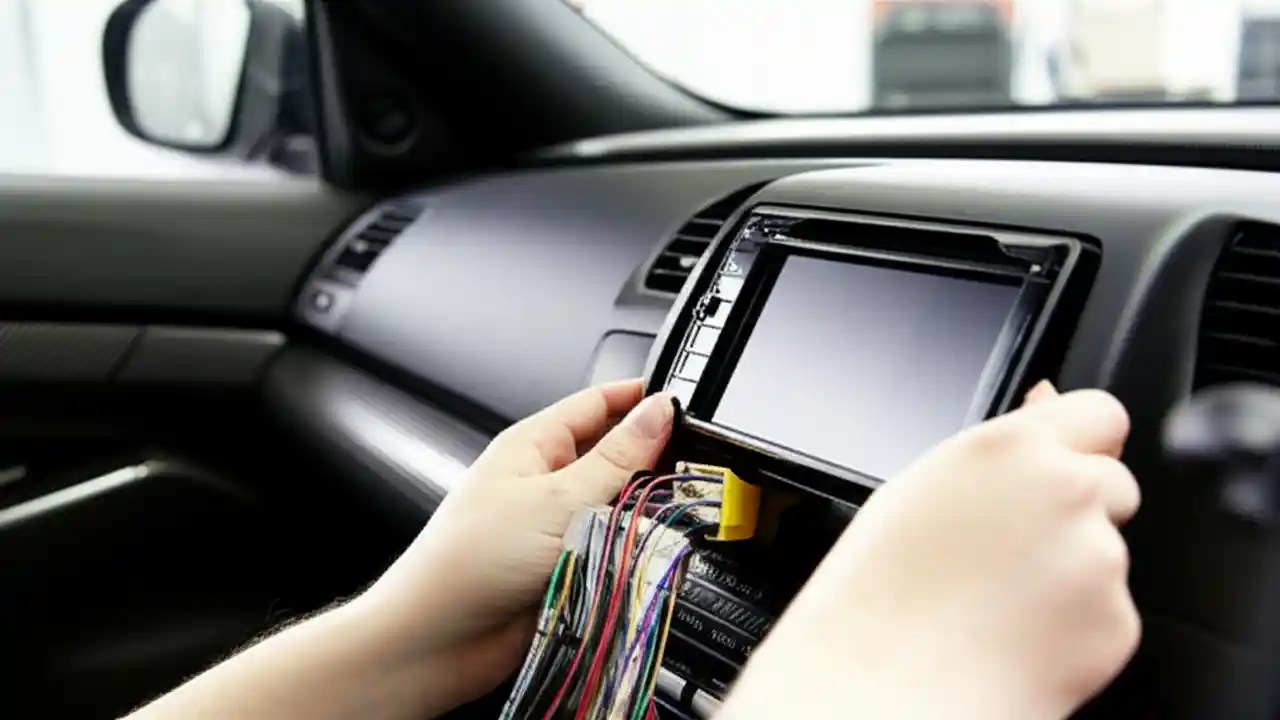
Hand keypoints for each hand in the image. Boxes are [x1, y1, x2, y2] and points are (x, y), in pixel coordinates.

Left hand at [357, 380, 673, 714]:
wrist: (439, 640)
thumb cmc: (470, 560)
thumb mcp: (557, 498)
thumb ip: (616, 457)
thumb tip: (657, 411)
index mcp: (535, 445)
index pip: (598, 404)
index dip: (641, 398)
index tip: (686, 402)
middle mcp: (546, 480)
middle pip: (614, 455)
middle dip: (650, 461)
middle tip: (691, 466)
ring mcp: (556, 525)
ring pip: (619, 506)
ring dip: (641, 511)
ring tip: (667, 513)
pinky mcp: (567, 567)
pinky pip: (612, 549)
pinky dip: (632, 551)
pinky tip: (648, 553)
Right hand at [721, 383, 1140, 719]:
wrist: (880, 691)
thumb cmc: (877, 595)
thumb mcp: (919, 489)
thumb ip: (999, 449)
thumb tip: (1046, 401)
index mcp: (1008, 448)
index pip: (1099, 413)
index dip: (1080, 445)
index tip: (1058, 469)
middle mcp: (1065, 491)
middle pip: (1113, 483)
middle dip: (1081, 510)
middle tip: (1011, 551)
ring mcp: (1099, 558)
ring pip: (1108, 551)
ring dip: (1071, 573)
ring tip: (995, 605)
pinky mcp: (1118, 623)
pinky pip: (1109, 612)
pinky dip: (1076, 627)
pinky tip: (1014, 638)